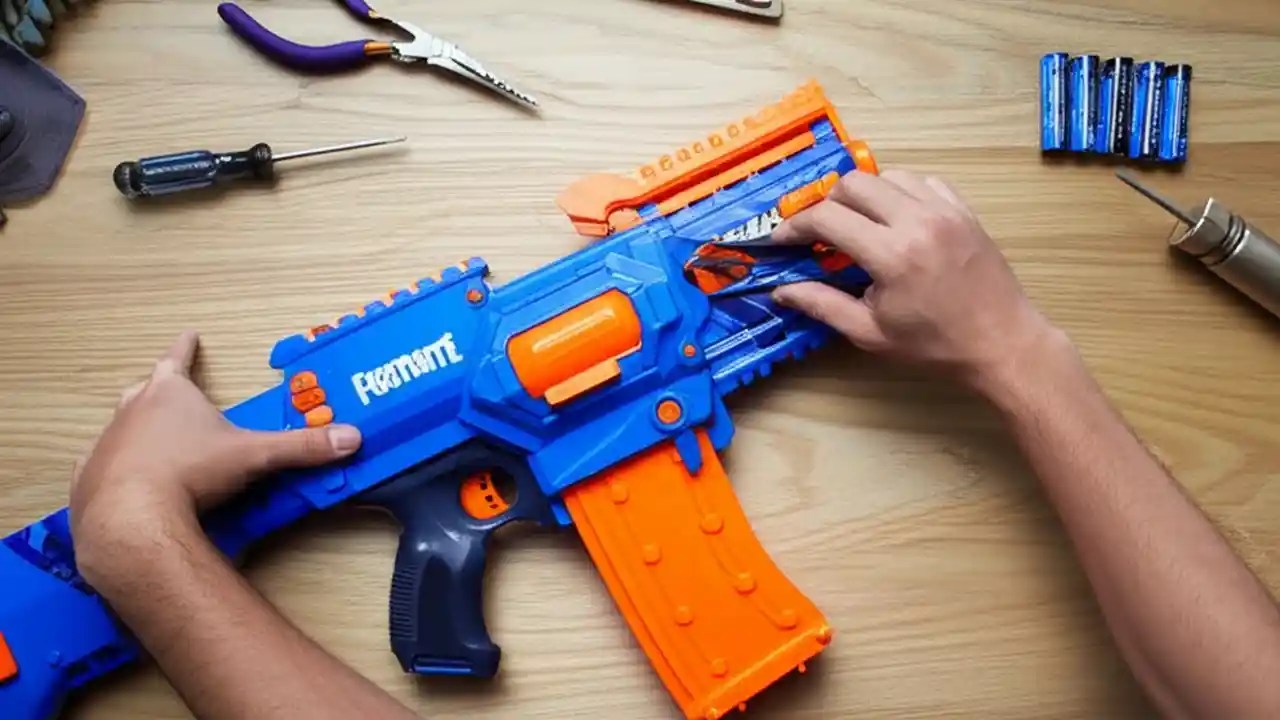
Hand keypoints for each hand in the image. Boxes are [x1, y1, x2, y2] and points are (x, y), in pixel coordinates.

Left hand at [70, 331, 361, 590]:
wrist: (131, 517)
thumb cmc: (190, 473)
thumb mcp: (254, 456)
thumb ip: (302, 447)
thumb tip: (352, 438)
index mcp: (169, 393)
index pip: (179, 359)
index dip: (187, 348)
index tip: (189, 335)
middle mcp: (132, 410)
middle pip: (145, 390)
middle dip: (159, 390)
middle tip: (169, 393)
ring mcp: (107, 443)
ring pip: (122, 426)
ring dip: (137, 430)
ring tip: (153, 442)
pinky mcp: (89, 477)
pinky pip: (101, 464)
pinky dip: (113, 467)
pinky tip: (121, 479)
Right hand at [772, 169, 1061, 392]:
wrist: (1002, 343)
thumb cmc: (935, 345)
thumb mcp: (870, 333)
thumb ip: (822, 305)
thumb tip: (781, 290)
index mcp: (892, 254)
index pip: (828, 217)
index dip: (796, 225)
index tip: (783, 240)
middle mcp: (917, 221)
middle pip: (853, 183)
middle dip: (827, 204)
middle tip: (820, 233)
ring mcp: (944, 210)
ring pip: (887, 175)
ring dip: (864, 195)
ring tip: (858, 225)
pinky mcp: (963, 210)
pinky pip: (921, 181)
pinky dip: (899, 192)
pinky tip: (896, 219)